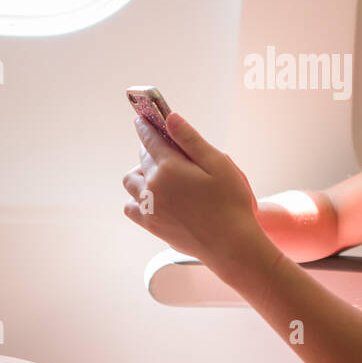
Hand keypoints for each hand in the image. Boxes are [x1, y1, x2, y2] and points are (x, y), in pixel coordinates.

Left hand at [122, 112, 264, 266]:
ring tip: (159, 174)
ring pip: (132, 182)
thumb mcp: (217, 163)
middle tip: (165, 149)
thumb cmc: (230, 202)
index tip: (141, 119)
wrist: (230, 244)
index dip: (145, 126)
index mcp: (169, 167)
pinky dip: (137, 199)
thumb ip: (190, 139)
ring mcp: (150, 207)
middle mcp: (153, 186)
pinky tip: (153, 197)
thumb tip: (170, 118)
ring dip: (141, 173)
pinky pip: (131, 207)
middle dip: (150, 149)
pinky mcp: (151, 224)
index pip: (150, 139)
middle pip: (142, 158)